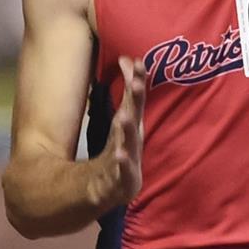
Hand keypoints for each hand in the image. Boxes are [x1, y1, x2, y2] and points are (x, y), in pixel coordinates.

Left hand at [89, 57, 145, 211]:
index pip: (137, 101)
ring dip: (128, 130)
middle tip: (136, 82)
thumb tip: (128, 58)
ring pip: (129, 144)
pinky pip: (123, 171)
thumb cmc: (120, 149)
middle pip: (135, 118)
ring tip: (125, 115)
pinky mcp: (124, 181)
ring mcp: (130, 161)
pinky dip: (123, 163)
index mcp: (133, 126)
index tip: (138, 62)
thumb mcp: (122, 118)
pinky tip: (120, 154)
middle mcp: (134, 141)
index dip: (138, 82)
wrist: (110, 189)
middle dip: (137, 100)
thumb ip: (129, 91)